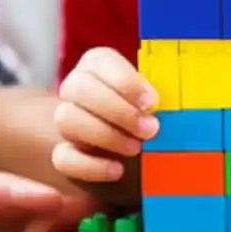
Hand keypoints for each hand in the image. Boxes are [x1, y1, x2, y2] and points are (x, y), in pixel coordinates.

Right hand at [53, 48, 159, 181]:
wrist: (138, 150)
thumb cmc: (154, 116)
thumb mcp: (161, 101)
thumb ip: (161, 97)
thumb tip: (167, 106)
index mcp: (99, 67)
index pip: (100, 61)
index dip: (126, 82)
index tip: (152, 103)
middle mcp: (78, 89)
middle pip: (77, 87)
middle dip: (117, 110)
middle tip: (150, 129)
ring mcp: (67, 121)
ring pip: (66, 119)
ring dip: (105, 135)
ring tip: (136, 148)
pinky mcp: (65, 154)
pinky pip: (63, 158)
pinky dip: (91, 166)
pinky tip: (117, 170)